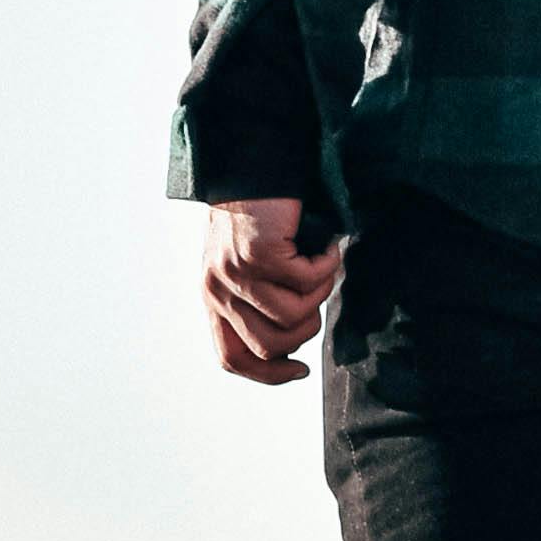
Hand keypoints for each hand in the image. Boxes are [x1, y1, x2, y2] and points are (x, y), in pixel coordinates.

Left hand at [202, 199, 343, 386]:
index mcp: (214, 298)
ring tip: (322, 267)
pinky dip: (326, 266)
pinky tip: (326, 247)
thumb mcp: (248, 267)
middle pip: (269, 346)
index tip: (299, 370)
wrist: (253, 165)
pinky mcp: (258, 253)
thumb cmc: (260, 216)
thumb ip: (257, 301)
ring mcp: (236, 273)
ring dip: (319, 295)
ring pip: (292, 317)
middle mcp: (218, 290)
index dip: (268, 374)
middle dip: (305, 330)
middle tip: (317, 299)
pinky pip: (308, 282)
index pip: (231, 358)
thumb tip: (294, 336)